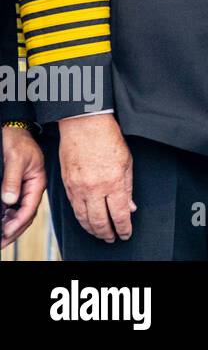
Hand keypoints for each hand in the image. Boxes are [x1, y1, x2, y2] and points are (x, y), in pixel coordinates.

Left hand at [1, 126, 45, 247]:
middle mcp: (33, 187)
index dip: (18, 222)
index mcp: (37, 181)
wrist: (15, 130)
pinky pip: (16, 206)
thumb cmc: (17, 141)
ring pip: (21, 212)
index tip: (6, 232)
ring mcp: (26, 187)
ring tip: (1, 236)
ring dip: (11, 225)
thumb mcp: (15, 160)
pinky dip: (9, 216)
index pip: (30, 208)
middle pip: (27, 215)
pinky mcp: (19, 186)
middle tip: (2, 242)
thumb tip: (9, 200)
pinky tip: (1, 221)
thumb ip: (12, 180)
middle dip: (15, 230)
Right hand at [57, 114, 133, 241]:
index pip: (119, 214)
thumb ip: (128, 187)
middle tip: (112, 238)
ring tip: (100, 234)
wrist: (84, 125)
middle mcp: (94, 188)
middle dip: (107, 233)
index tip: (126, 233)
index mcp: (113, 182)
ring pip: (83, 218)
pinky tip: (86, 221)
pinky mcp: (67, 184)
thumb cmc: (107, 138)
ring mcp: (78, 187)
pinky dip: (80, 218)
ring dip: (92, 229)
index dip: (123, 228)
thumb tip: (130, 207)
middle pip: (99, 221)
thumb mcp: (127, 162)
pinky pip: (73, 208)